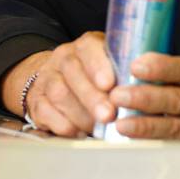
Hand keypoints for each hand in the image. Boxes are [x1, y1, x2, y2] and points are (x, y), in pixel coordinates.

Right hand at [0, 31, 115, 137]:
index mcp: (86, 45)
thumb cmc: (96, 76)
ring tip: (98, 128)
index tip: (109, 84)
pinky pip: (45, 112)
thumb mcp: (112, 66)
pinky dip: (63, 124)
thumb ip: (124, 74)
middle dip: (92, 97)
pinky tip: (78, 132)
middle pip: (73, 73)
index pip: (89, 48)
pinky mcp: (37, 100)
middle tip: (109, 115)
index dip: (98, 66)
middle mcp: (64, 57)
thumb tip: (143, 93)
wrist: (58, 79)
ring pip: (59, 94)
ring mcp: (47, 78)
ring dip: (80, 114)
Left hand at [109, 53, 179, 139]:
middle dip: (146, 98)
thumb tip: (131, 69)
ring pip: (178, 127)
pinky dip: (155, 143)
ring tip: (122, 124)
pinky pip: (177, 147)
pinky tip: (136, 141)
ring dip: (147, 126)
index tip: (135, 66)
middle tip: (118, 96)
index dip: (161, 68)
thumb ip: (175, 76)